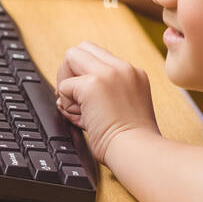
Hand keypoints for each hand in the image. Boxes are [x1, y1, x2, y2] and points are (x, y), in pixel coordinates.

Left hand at [56, 42, 158, 161]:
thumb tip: (69, 90)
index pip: (98, 55)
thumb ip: (104, 92)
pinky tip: (81, 118)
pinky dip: (66, 103)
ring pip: (70, 57)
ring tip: (80, 110)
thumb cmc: (131, 142)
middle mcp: (123, 68)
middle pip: (81, 49)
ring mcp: (109, 73)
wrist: (138, 152)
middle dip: (70, 71)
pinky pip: (64, 86)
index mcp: (133, 73)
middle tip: (74, 98)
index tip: (85, 96)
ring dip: (67, 84)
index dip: (84, 72)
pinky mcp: (93, 85)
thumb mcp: (124, 107)